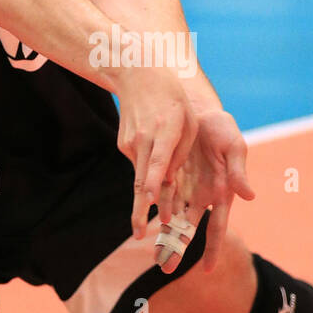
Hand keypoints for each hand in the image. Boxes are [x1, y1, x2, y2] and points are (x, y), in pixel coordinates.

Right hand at [115, 68, 197, 237]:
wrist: (140, 78)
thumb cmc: (174, 101)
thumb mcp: (188, 122)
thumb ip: (181, 152)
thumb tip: (169, 180)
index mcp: (165, 131)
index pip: (158, 160)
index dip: (154, 181)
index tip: (151, 200)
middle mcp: (144, 139)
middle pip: (141, 180)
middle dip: (139, 210)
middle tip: (138, 235)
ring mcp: (130, 143)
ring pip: (139, 178)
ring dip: (144, 202)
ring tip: (143, 230)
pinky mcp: (124, 146)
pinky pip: (139, 167)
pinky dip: (147, 177)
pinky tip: (154, 175)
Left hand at [154, 109, 254, 273]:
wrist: (196, 110)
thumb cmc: (221, 128)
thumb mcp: (234, 146)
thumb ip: (238, 171)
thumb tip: (250, 196)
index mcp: (221, 193)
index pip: (217, 228)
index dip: (213, 249)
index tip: (207, 271)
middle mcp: (201, 197)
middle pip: (189, 229)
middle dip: (179, 249)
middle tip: (167, 268)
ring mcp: (183, 189)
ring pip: (171, 220)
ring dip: (163, 237)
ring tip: (154, 256)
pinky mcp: (167, 178)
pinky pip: (157, 200)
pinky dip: (151, 214)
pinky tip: (141, 227)